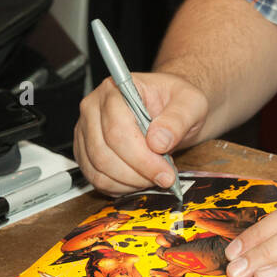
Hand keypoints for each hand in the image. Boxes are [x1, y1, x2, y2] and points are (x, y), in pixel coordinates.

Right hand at [74, 70, 209, 195]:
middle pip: (104, 153)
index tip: (165, 172)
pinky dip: (119, 187)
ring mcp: (86, 131)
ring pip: (98, 169)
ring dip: (129, 182)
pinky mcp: (86, 151)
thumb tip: (158, 141)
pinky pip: (95, 178)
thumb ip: (177, 119)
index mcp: (115, 90)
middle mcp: (93, 108)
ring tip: (154, 178)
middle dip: (137, 173)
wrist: (170, 107)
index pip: (117, 130)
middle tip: (164, 178)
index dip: (141, 157)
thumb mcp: (190, 102)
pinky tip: (140, 180)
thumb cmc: (176, 100)